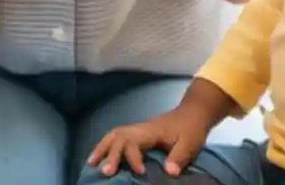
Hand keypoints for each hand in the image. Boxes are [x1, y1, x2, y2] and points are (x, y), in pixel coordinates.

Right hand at [87, 105, 212, 177]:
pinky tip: (101, 156)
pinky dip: (106, 146)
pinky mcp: (138, 133)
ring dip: (102, 148)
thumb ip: (179, 157)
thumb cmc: (192, 128)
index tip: (140, 173)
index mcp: (151, 131)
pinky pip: (117, 137)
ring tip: (91, 163)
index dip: (134, 158)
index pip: (134, 142)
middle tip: (104, 172)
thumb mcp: (190, 143)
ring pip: (114, 135)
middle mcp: (141, 128)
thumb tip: (169, 173)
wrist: (193, 112)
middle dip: (110, 154)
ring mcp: (138, 129)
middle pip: (118, 137)